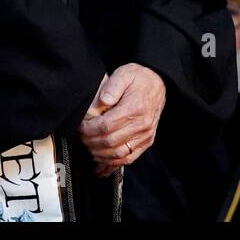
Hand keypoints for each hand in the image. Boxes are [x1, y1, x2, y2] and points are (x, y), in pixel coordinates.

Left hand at [76, 63, 165, 177]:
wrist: (158, 83)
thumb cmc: (139, 78)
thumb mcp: (124, 74)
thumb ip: (112, 86)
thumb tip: (102, 101)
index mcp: (135, 108)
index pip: (106, 126)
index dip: (89, 129)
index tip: (80, 127)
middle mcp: (142, 125)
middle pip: (110, 142)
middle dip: (90, 142)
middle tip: (81, 137)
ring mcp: (145, 135)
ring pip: (118, 154)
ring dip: (100, 155)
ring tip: (88, 148)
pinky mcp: (147, 142)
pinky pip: (129, 159)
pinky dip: (113, 164)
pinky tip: (101, 166)